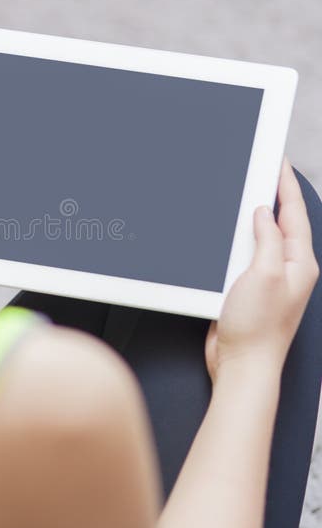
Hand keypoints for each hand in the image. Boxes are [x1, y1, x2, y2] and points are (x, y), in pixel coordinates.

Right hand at [206, 159, 318, 383]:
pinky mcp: (249, 289)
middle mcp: (288, 270)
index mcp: (300, 263)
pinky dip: (237, 240)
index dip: (286, 185)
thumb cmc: (257, 327)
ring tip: (243, 193)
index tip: (278, 162)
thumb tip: (262, 214)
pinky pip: (245, 256)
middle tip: (261, 170)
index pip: (294, 213)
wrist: (241, 365)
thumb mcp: (265, 273)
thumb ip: (268, 239)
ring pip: (261, 238)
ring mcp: (269, 280)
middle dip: (272, 196)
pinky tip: (226, 233)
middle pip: (280, 222)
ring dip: (251, 218)